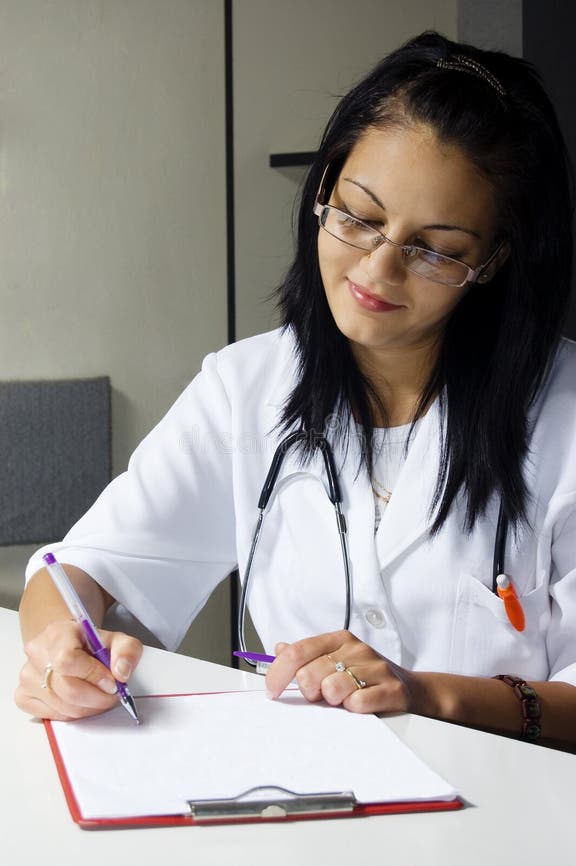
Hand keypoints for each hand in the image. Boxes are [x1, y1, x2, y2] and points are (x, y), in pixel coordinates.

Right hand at [15, 619, 142, 720]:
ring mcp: (27, 676)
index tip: (112, 682)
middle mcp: (36, 653)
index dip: (94, 676)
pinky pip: (51, 715)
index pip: (68, 660)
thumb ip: (127, 651)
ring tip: (100, 697)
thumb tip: (121, 673)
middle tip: (112, 696)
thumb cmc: (91, 644)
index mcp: (58, 633)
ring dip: (88, 708)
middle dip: (97, 698)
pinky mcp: (23, 695)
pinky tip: (82, 702)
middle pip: (67, 689)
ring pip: (61, 706)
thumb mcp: (116, 639)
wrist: (69, 645)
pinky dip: (72, 714)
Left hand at [265, 630, 412, 713]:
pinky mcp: (391, 690)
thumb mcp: (337, 660)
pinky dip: (353, 709)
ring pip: (332, 688)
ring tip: (343, 700)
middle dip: (309, 692)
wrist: (414, 690)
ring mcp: (375, 668)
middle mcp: (357, 649)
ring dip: (332, 702)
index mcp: (339, 639)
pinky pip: (357, 703)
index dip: (278, 673)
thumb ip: (307, 656)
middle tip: (322, 697)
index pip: (298, 652)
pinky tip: (359, 705)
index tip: (272, 691)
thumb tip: (278, 648)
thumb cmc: (368, 677)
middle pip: (311, 674)